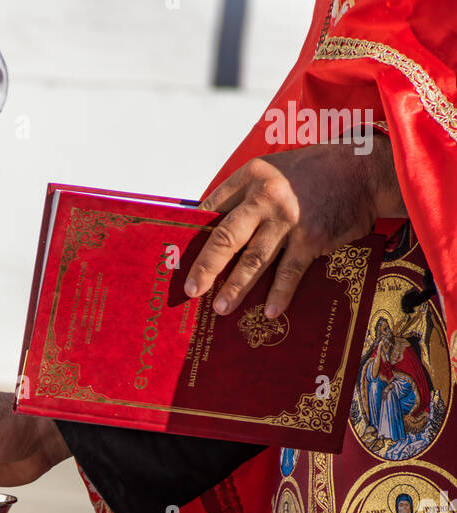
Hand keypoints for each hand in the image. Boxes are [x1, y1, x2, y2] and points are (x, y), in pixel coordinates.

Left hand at [188, 134, 406, 319]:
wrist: (364, 171)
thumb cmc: (315, 173)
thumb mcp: (276, 170)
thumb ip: (248, 194)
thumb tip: (216, 224)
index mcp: (251, 176)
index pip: (213, 209)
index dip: (194, 235)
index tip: (180, 259)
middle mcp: (266, 196)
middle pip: (226, 238)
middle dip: (206, 267)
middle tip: (191, 291)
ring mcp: (288, 219)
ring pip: (253, 260)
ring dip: (235, 288)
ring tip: (220, 308)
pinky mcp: (310, 238)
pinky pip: (289, 272)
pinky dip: (279, 294)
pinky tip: (270, 311)